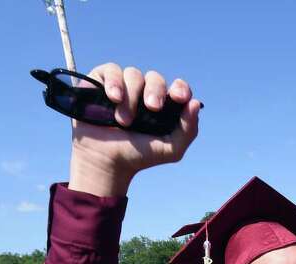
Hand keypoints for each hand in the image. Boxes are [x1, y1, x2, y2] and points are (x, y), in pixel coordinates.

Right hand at [68, 63, 203, 197]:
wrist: (105, 162)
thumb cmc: (138, 156)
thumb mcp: (170, 150)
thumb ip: (188, 130)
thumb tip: (195, 103)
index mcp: (163, 105)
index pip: (176, 88)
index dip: (180, 88)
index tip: (180, 97)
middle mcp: (143, 92)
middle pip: (155, 78)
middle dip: (156, 90)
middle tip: (152, 107)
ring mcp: (123, 86)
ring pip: (133, 74)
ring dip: (131, 96)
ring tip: (124, 121)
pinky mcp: (100, 82)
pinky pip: (111, 70)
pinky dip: (114, 82)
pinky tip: (114, 98)